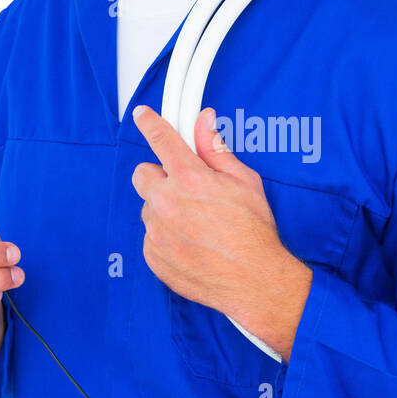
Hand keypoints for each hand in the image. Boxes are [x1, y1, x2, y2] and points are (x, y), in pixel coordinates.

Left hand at [131, 105, 311, 360]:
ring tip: (196, 224)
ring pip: (149, 208)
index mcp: (190, 179)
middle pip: (143, 175)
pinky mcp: (153, 256)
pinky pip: (151, 237)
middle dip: (161, 177)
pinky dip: (166, 237)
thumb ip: (217, 150)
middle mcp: (167, 204)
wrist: (254, 281)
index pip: (161, 140)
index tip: (142, 116)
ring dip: (165, 210)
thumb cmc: (254, 232)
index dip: (150, 123)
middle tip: (185, 188)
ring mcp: (157, 232)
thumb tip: (204, 123)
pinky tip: (191, 244)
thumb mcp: (245, 182)